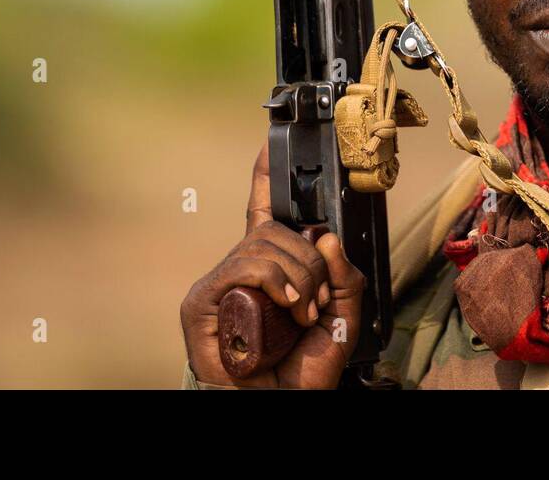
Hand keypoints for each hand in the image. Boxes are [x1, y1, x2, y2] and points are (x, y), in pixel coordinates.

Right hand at [180, 144, 365, 388]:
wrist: (278, 404)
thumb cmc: (302, 369)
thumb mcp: (342, 318)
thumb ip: (346, 277)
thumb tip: (328, 237)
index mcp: (273, 266)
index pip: (268, 211)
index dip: (266, 177)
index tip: (268, 145)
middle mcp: (243, 268)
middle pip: (277, 228)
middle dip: (310, 260)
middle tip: (316, 300)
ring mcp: (220, 282)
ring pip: (265, 244)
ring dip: (297, 276)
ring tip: (302, 312)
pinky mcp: (202, 301)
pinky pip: (244, 264)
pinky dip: (274, 279)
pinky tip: (286, 305)